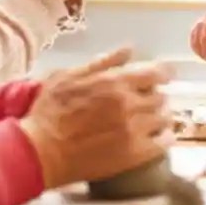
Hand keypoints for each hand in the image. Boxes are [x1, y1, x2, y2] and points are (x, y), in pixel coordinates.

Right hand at [20, 47, 174, 189]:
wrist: (40, 151)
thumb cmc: (49, 112)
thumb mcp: (68, 76)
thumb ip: (102, 62)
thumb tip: (128, 50)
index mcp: (116, 81)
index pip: (157, 72)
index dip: (164, 73)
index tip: (163, 76)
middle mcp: (130, 104)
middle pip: (161, 96)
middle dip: (156, 96)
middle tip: (146, 101)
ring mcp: (134, 130)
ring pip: (165, 118)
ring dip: (160, 116)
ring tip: (150, 120)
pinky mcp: (134, 154)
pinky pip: (164, 143)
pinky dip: (165, 137)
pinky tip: (157, 137)